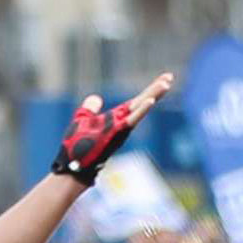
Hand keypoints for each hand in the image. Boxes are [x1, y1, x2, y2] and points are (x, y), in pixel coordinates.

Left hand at [51, 75, 175, 185]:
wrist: (73, 166)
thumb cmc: (76, 146)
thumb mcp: (82, 120)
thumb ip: (90, 108)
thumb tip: (96, 98)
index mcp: (116, 119)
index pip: (136, 102)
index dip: (149, 91)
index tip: (163, 79)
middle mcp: (123, 123)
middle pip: (142, 102)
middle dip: (156, 90)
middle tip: (169, 77)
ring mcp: (121, 128)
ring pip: (140, 108)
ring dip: (153, 95)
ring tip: (165, 83)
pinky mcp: (117, 133)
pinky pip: (132, 120)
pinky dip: (141, 110)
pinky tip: (150, 100)